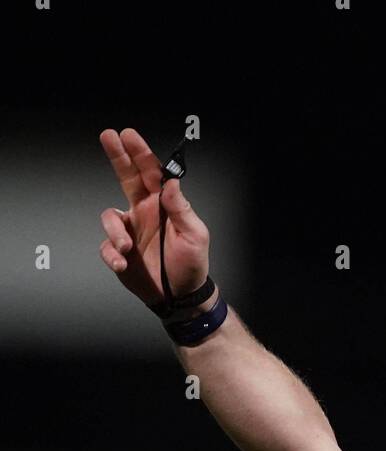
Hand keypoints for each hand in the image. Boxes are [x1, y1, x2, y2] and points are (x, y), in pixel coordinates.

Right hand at [98, 127, 210, 305]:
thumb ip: (182, 210)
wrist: (181, 297)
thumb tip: (171, 184)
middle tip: (108, 137)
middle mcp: (144, 212)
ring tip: (127, 247)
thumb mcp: (195, 237)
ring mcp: (130, 231)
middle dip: (118, 157)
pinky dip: (111, 254)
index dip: (140, 153)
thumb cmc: (192, 265)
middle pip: (126, 178)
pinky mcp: (120, 252)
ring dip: (115, 232)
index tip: (129, 135)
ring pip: (110, 218)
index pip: (150, 173)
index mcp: (163, 206)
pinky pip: (107, 247)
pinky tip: (122, 263)